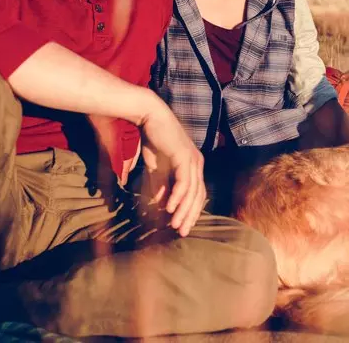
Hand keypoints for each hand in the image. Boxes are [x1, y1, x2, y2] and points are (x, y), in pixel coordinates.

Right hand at [139, 109, 205, 236]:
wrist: (150, 117)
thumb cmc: (154, 140)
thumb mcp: (157, 168)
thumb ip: (160, 185)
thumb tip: (161, 205)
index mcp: (194, 166)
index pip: (197, 194)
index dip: (191, 211)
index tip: (184, 227)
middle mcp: (197, 164)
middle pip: (198, 196)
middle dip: (190, 215)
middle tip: (182, 232)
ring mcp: (193, 159)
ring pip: (192, 191)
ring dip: (183, 210)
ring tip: (176, 225)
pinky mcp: (184, 156)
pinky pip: (183, 181)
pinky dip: (177, 196)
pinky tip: (169, 208)